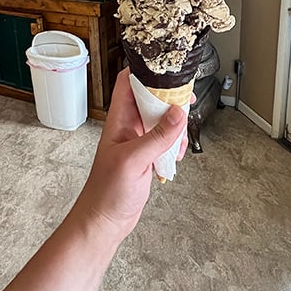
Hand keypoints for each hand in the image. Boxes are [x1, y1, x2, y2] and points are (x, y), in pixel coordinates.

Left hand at [76, 68, 188, 244]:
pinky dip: (175, 144)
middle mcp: (128, 125)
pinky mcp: (147, 154)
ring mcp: (138, 139)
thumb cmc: (106, 193)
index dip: (146, 70)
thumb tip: (178, 113)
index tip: (168, 69)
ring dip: (176, 126)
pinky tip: (174, 157)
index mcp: (119, 119)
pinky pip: (166, 139)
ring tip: (179, 142)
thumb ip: (157, 137)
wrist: (104, 221)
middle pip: (152, 97)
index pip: (129, 81)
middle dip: (171, 99)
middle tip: (186, 103)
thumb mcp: (133, 161)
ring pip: (163, 118)